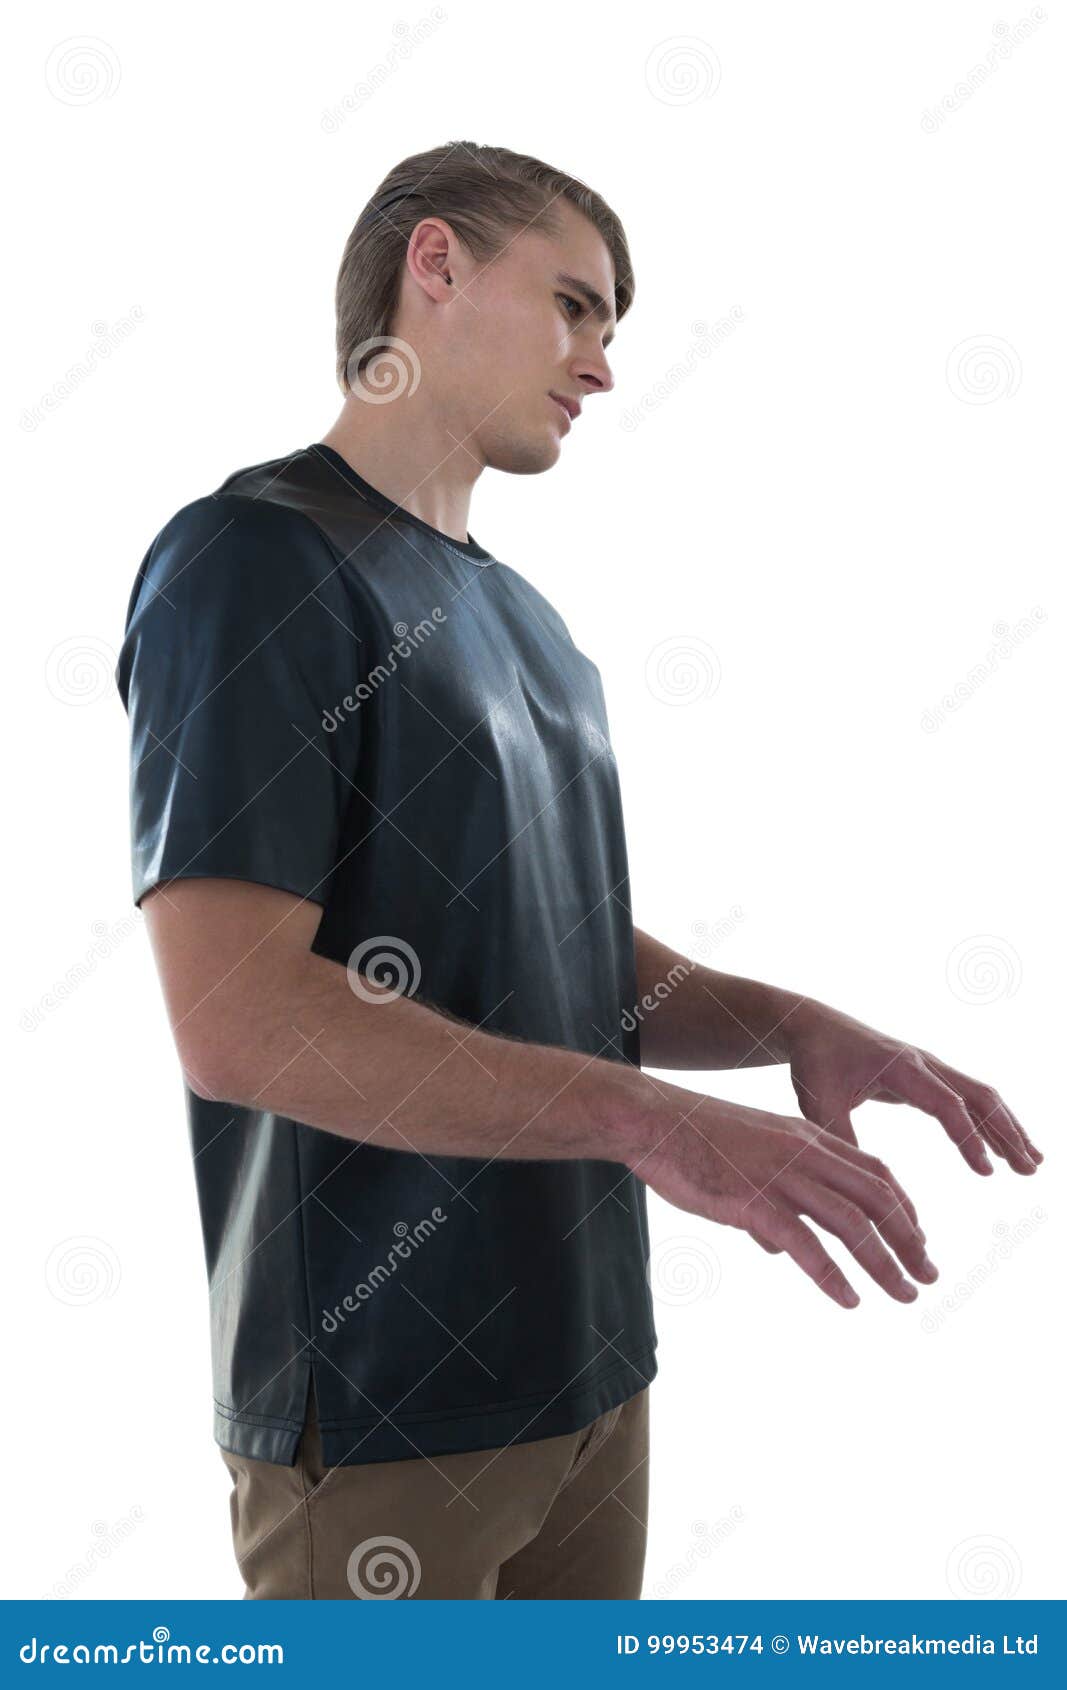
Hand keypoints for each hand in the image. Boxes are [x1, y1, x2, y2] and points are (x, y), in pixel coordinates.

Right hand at [633, 1094, 939, 1308]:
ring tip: (905, 1295)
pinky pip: (805, 1244)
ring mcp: (781, 1177)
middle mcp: (804, 1154)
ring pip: (852, 1223)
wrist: (652, 1119)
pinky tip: (850, 1300)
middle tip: (929, 1276)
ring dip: (886, 1263)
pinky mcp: (754, 1200)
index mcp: (807, 1138)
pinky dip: (832, 1276)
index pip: (875, 1171)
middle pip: (877, 1198)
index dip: (905, 1207)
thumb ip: (772, 1196)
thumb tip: (781, 1247)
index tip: (919, 1239)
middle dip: (910, 1240)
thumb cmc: (692, 1140)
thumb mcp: (748, 1155)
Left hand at [784, 1004, 1041, 1175]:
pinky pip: (968, 1098)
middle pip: (977, 1096)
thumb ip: (840, 1138)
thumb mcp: (818, 1103)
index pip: (945, 1104)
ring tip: (1032, 1164)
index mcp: (899, 1067)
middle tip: (1029, 1169)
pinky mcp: (927, 1076)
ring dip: (1008, 1128)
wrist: (813, 1027)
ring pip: (980, 1096)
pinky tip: (1006, 1146)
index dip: (968, 1137)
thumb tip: (862, 1184)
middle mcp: (922, 1063)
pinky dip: (991, 1121)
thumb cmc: (814, 1063)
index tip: (987, 1171)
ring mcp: (929, 1067)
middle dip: (1006, 1133)